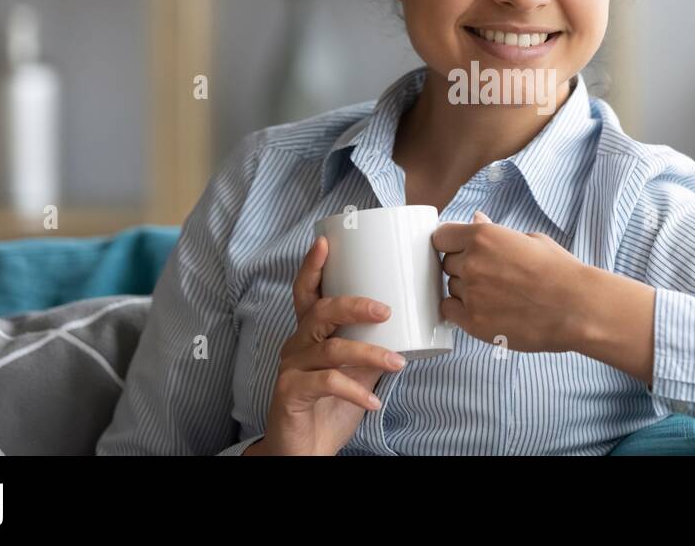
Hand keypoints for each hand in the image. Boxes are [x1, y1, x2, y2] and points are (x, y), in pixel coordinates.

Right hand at [246, 236, 407, 455]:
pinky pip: (325, 383)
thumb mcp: (356, 373)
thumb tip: (405, 327)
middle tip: (386, 309)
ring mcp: (290, 369)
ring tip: (397, 363)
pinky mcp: (289, 393)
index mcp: (309, 334)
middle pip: (319, 312)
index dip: (312, 267)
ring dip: (369, 353)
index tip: (326, 243)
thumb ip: (371, 349)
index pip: (307, 294)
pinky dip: (355, 390)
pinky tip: (373, 402)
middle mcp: (295, 345)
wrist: (303, 451)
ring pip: (330, 348)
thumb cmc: (329, 408)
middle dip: (354, 305)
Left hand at [432, 211, 591, 354]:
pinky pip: (450, 311)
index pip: (442, 236)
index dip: (451, 243)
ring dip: (465, 290)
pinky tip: (484, 309)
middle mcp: (471, 263)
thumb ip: (496, 230)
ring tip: (496, 294)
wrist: (578, 307)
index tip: (460, 250)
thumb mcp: (531, 239)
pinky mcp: (474, 322)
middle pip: (447, 263)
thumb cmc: (560, 272)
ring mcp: (471, 294)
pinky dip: (461, 311)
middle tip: (490, 275)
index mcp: (483, 237)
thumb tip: (476, 218)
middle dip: (462, 267)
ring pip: (451, 288)